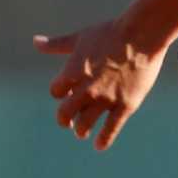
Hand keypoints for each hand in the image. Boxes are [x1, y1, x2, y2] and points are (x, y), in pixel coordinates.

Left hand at [33, 17, 167, 149]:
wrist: (141, 34)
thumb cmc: (110, 32)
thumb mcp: (80, 38)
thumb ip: (56, 44)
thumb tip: (35, 42)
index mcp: (73, 72)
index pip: (56, 92)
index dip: (60, 94)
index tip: (66, 95)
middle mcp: (86, 89)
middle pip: (65, 113)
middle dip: (65, 120)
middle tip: (68, 123)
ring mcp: (106, 99)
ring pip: (85, 124)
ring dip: (81, 131)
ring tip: (82, 133)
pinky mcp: (125, 105)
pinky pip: (111, 129)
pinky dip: (103, 140)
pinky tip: (99, 145)